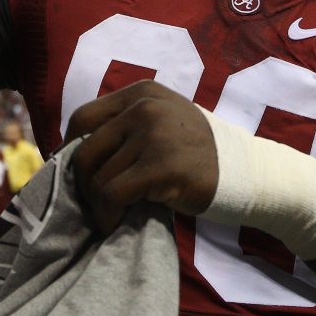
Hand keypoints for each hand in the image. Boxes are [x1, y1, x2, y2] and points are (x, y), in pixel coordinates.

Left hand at [65, 80, 217, 233]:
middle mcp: (144, 107)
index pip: (83, 117)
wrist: (245, 172)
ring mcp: (153, 135)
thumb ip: (126, 125)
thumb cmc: (198, 152)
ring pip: (98, 176)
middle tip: (93, 201)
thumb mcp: (163, 120)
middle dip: (81, 182)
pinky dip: (106, 214)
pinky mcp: (160, 166)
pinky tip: (113, 223)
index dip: (69, 148)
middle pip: (84, 149)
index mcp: (142, 92)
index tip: (77, 172)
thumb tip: (72, 152)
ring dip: (97, 204)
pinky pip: (112, 194)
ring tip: (109, 214)